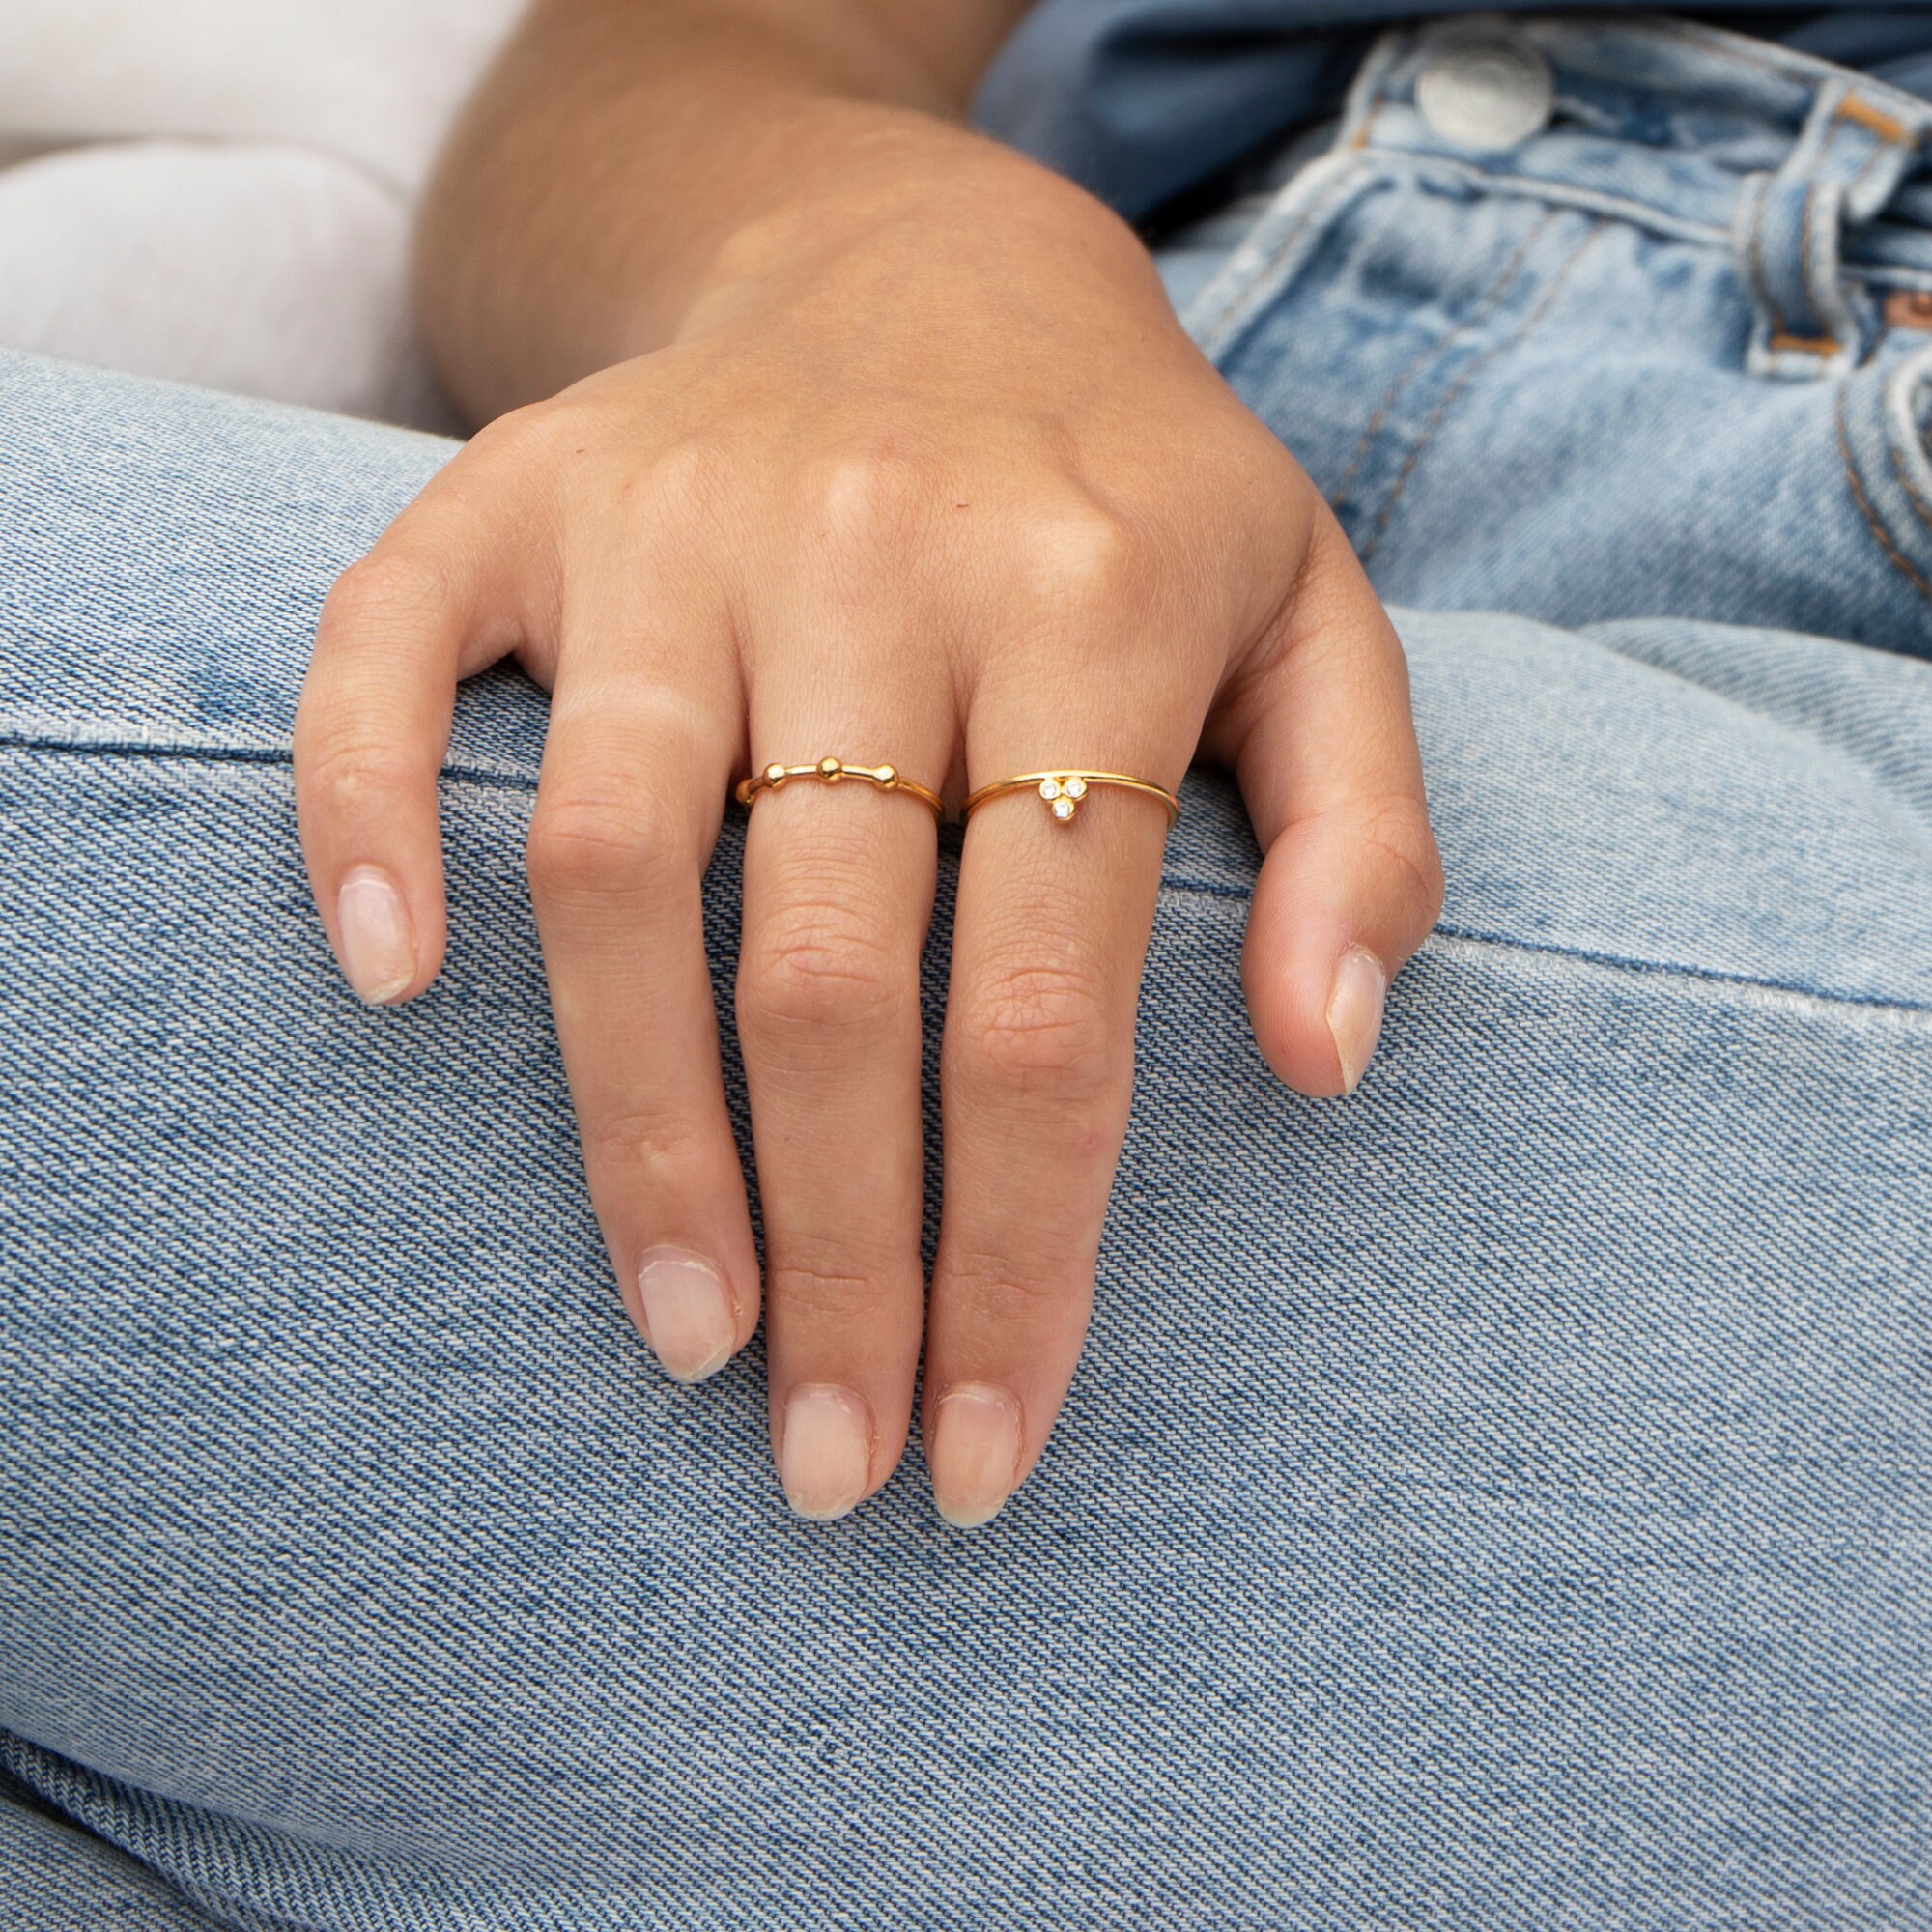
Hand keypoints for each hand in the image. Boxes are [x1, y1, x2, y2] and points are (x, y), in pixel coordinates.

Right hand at [293, 136, 1441, 1524]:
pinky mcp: (520, 494)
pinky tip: (387, 991)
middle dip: (835, 1263)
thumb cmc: (1133, 488)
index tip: (988, 1450)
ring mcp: (673, 519)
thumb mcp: (1315, 622)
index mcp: (1095, 604)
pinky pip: (390, 656)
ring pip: (616, 867)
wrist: (927, 259)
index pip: (1052, 1007)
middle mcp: (874, 555)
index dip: (1019, 1259)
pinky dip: (362, 823)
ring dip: (632, 1137)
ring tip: (681, 1334)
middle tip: (829, 1458)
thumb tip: (1326, 1064)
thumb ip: (1364, 831)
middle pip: (830, 981)